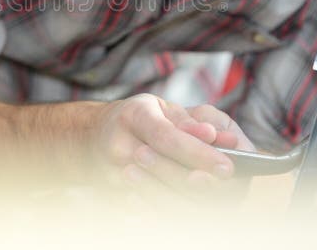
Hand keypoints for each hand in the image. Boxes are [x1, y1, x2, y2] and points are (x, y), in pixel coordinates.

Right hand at [91, 94, 250, 195]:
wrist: (88, 136)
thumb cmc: (136, 118)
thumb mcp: (160, 108)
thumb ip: (191, 121)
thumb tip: (221, 138)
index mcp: (133, 115)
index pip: (168, 137)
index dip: (199, 152)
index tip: (228, 165)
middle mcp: (118, 144)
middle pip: (164, 167)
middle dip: (199, 177)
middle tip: (228, 179)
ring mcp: (111, 171)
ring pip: (155, 192)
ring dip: (188, 195)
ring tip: (212, 191)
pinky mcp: (111, 191)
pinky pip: (144, 206)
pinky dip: (168, 207)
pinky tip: (190, 205)